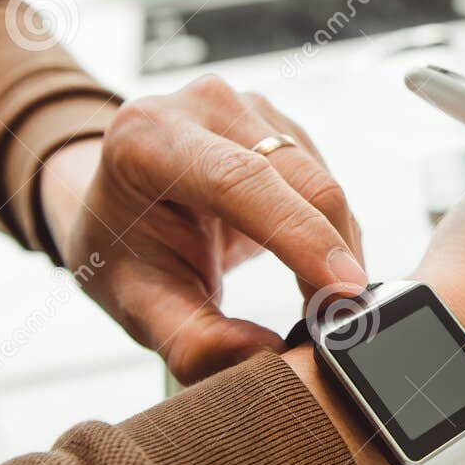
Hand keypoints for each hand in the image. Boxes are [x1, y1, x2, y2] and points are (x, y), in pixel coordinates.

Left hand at [40, 75, 366, 381]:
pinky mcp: (280, 121)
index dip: (298, 234)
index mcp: (147, 138)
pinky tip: (316, 266)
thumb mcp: (138, 302)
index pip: (236, 180)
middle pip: (295, 174)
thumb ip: (190, 338)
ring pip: (322, 178)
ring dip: (338, 244)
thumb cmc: (123, 248)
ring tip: (322, 300)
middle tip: (342, 318)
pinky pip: (327, 179)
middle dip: (332, 250)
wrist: (121, 203)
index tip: (342, 288)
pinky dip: (333, 230)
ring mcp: (246, 106)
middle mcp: (200, 106)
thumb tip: (262, 358)